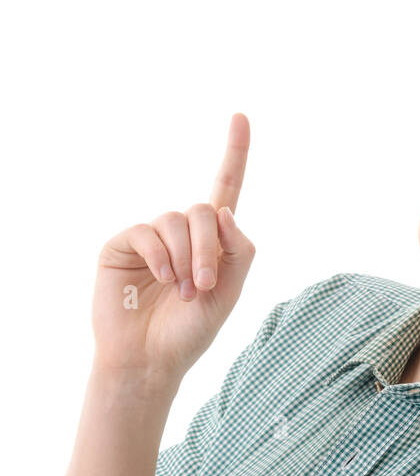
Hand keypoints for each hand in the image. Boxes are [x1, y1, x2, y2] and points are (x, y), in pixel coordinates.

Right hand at [91, 113, 255, 386]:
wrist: (149, 359)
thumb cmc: (189, 331)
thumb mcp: (228, 293)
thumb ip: (238, 251)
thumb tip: (224, 211)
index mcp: (212, 242)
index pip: (225, 189)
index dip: (234, 153)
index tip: (241, 116)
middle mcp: (181, 232)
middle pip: (203, 210)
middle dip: (210, 248)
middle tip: (205, 285)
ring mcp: (151, 237)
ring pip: (177, 220)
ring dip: (187, 258)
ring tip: (184, 292)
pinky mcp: (123, 243)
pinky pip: (147, 231)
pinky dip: (161, 256)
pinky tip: (163, 280)